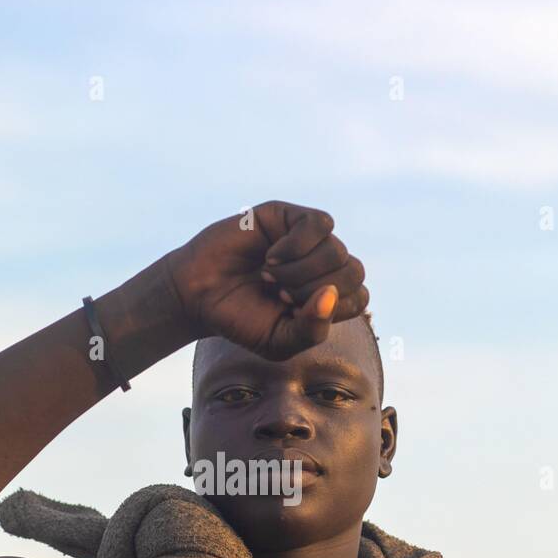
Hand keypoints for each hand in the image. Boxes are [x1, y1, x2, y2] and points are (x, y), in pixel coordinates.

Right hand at [165, 200, 367, 359]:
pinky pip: (320, 224)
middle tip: (281, 295)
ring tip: (269, 276)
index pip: (358, 298)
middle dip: (314, 290)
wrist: (199, 295)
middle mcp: (322, 265)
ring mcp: (307, 239)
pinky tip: (272, 256)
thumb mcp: (280, 342)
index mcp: (326, 295)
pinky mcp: (289, 216)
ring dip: (301, 271)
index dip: (329, 309)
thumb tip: (331, 294)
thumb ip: (312, 329)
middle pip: (354, 272)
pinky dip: (298, 245)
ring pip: (337, 250)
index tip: (292, 313)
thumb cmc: (241, 320)